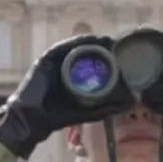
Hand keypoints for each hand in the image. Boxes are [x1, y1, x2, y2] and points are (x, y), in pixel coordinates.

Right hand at [0, 35, 133, 158]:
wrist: (32, 121)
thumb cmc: (55, 118)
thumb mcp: (87, 112)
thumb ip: (106, 108)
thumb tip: (130, 102)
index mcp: (72, 78)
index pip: (91, 63)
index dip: (106, 57)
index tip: (122, 54)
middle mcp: (63, 67)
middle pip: (84, 52)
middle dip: (101, 47)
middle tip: (118, 44)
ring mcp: (54, 63)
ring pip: (74, 47)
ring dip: (91, 41)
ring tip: (107, 40)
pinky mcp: (45, 60)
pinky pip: (62, 47)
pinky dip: (75, 42)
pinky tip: (88, 40)